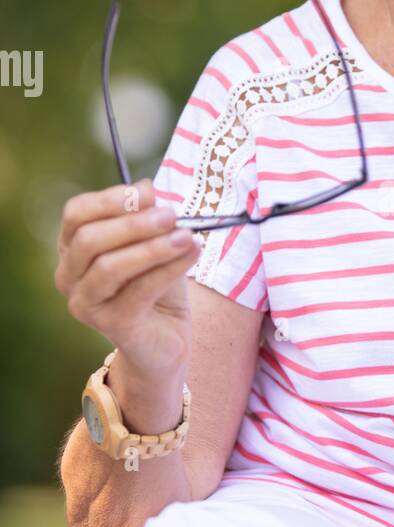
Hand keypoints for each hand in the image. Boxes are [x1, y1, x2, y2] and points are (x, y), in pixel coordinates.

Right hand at [55, 180, 200, 377]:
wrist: (167, 337)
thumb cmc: (156, 284)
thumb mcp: (154, 243)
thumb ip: (146, 217)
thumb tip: (145, 188)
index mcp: (72, 248)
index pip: (76, 214)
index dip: (109, 199)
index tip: (147, 193)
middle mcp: (68, 276)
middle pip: (89, 239)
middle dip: (133, 223)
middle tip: (172, 214)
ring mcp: (84, 304)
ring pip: (110, 267)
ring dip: (152, 247)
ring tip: (187, 235)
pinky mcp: (110, 325)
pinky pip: (139, 291)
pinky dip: (168, 269)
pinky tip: (192, 253)